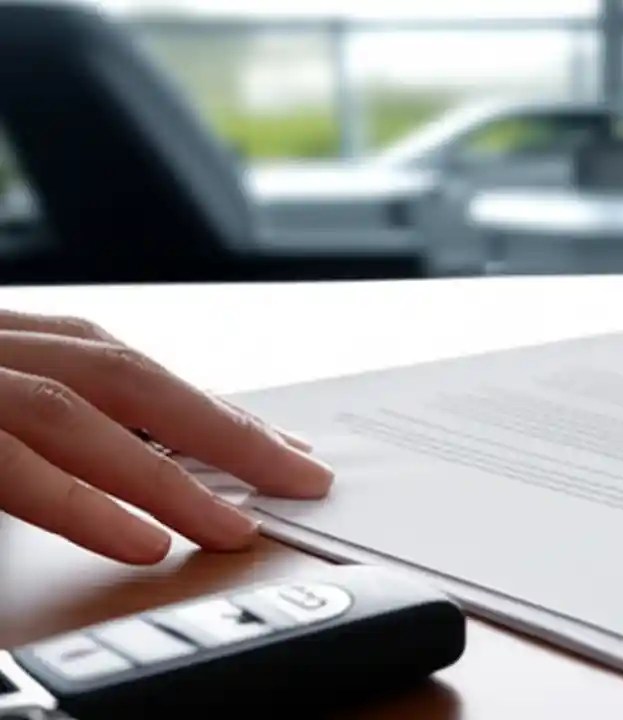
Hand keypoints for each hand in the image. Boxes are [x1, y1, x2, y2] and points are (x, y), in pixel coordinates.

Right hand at [0, 312, 331, 563]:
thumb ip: (39, 427)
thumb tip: (125, 462)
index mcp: (5, 341)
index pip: (126, 369)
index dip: (207, 407)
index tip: (281, 445)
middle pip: (124, 379)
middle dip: (223, 431)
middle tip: (300, 475)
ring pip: (72, 416)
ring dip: (166, 477)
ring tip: (236, 528)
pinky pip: (9, 467)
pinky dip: (81, 506)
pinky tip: (144, 541)